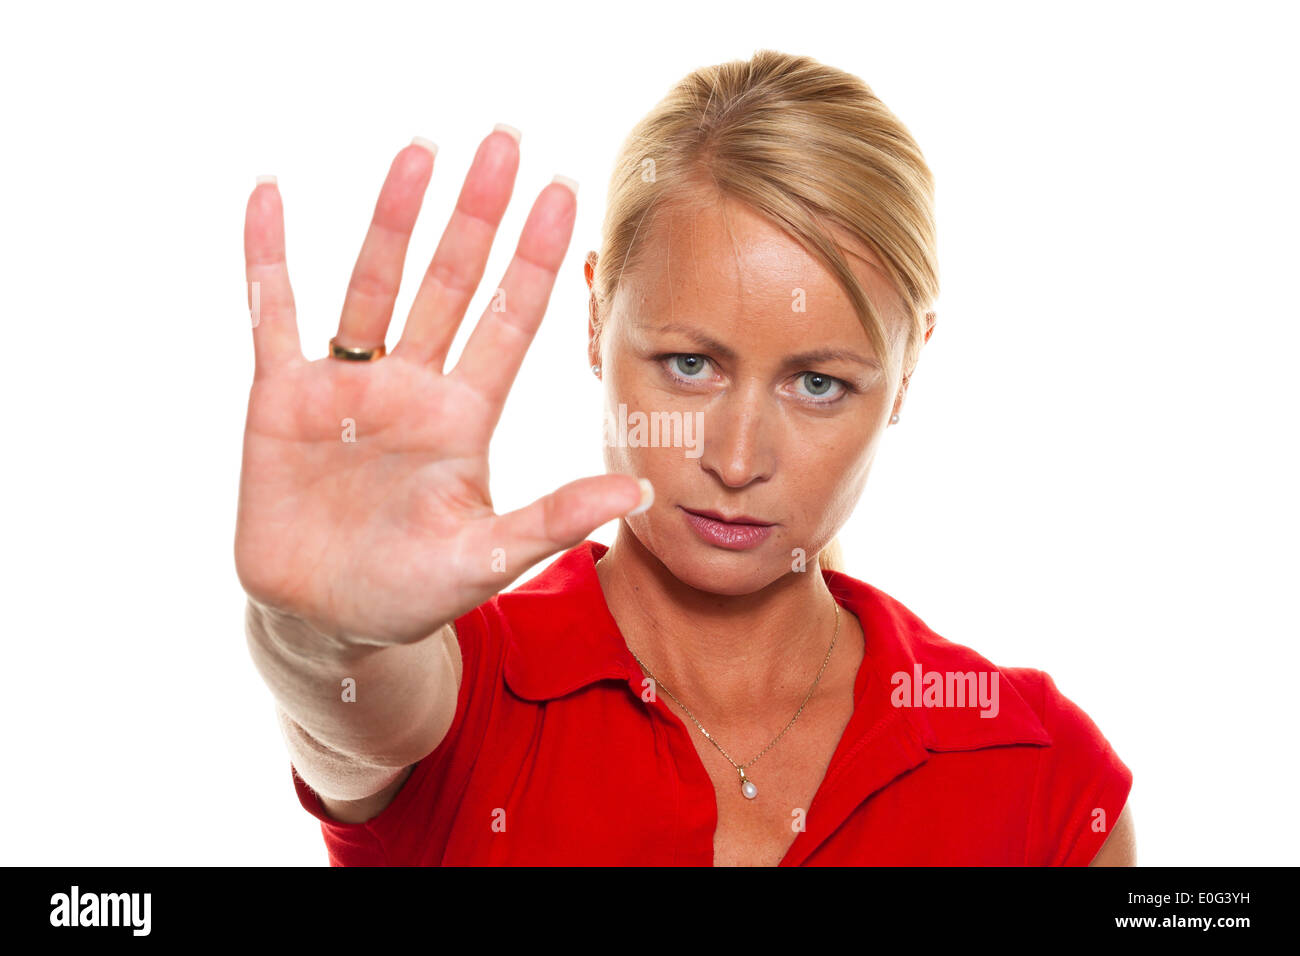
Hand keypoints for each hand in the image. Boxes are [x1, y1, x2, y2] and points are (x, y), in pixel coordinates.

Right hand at [235, 129, 647, 646]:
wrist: (325, 619)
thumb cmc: (409, 592)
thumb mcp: (485, 557)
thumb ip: (552, 520)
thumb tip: (637, 492)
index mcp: (465, 416)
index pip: (507, 320)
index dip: (535, 260)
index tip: (564, 194)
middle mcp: (413, 386)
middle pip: (449, 282)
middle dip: (477, 215)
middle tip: (505, 141)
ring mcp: (346, 386)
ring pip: (373, 284)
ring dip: (394, 218)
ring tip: (420, 149)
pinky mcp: (281, 398)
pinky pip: (272, 313)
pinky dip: (268, 258)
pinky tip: (269, 197)